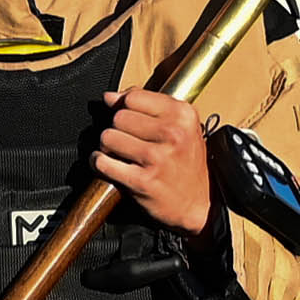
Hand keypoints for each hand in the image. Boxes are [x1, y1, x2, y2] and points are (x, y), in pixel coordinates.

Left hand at [94, 89, 214, 236]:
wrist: (200, 203)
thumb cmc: (186, 164)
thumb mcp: (181, 127)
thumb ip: (148, 105)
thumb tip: (110, 96)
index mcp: (183, 114)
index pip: (133, 97)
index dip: (125, 107)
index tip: (129, 118)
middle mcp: (172, 133)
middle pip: (118, 117)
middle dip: (117, 129)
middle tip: (128, 142)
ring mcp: (156, 157)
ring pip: (107, 137)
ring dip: (107, 147)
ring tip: (121, 154)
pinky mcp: (142, 180)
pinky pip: (102, 162)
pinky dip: (100, 164)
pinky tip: (111, 166)